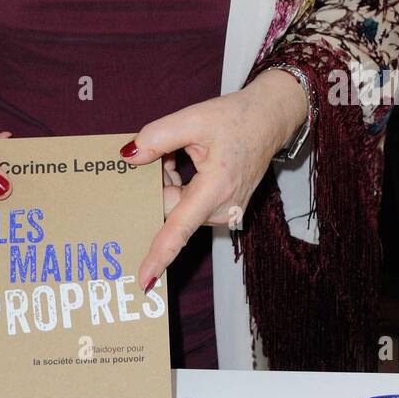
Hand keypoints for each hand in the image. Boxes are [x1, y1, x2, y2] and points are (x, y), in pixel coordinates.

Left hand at [118, 69, 308, 292]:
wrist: (270, 119)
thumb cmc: (237, 119)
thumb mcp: (194, 119)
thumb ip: (157, 137)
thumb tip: (128, 156)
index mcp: (215, 189)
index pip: (180, 228)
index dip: (160, 254)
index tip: (144, 279)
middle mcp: (221, 208)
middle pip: (170, 208)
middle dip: (156, 183)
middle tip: (162, 150)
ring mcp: (223, 211)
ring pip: (177, 204)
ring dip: (168, 180)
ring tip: (179, 149)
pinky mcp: (222, 208)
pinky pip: (188, 202)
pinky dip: (179, 182)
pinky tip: (182, 158)